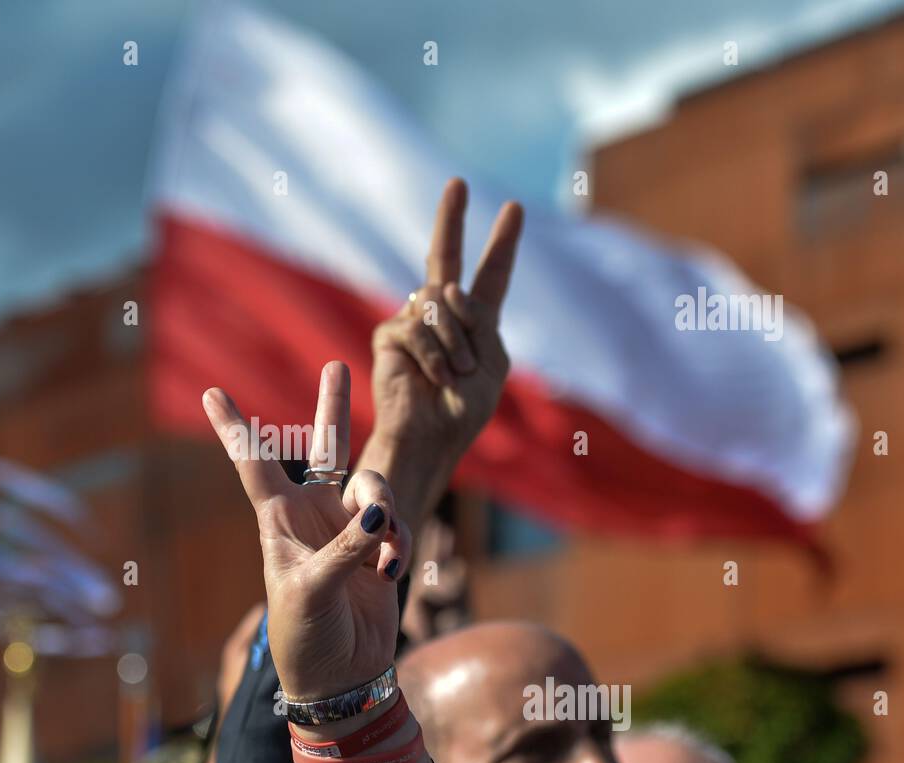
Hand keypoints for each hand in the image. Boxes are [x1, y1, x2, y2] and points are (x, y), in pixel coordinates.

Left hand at [201, 362, 410, 702]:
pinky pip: (399, 524)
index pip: (254, 464)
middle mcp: (313, 515)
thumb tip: (380, 512)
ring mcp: (349, 528)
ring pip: (375, 486)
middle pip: (326, 448)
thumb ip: (347, 547)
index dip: (234, 427)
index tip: (209, 393)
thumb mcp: (311, 591)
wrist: (341, 676)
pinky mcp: (381, 548)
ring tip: (385, 556)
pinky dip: (399, 544)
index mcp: (278, 520)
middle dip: (332, 406)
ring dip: (385, 513)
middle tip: (336, 364)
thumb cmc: (304, 636)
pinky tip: (392, 571)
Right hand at [369, 178, 522, 457]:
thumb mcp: (492, 362)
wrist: (432, 438)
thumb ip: (480, 320)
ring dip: (456, 341)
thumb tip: (445, 289)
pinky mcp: (389, 335)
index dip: (502, 244)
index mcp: (476, 323)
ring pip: (439, 302)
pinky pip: (417, 326)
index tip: (513, 209)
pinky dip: (434, 354)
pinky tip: (437, 378)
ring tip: (456, 375)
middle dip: (451, 220)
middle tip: (457, 183)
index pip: (491, 275)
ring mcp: (413, 321)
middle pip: (445, 258)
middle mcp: (442, 315)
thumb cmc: (463, 410)